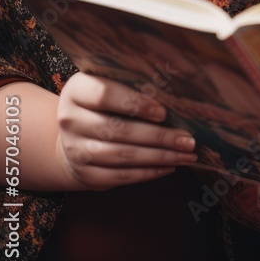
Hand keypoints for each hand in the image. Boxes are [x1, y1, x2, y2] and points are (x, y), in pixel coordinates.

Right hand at [56, 72, 197, 189]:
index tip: (163, 112)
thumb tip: (177, 95)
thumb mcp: (108, 84)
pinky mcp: (84, 173)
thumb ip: (133, 84)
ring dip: (159, 157)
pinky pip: (119, 176)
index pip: (105, 95)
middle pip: (118, 129)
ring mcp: (75, 149)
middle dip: (159, 136)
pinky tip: (169, 167)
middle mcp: (70, 119)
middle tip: (188, 139)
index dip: (136, 104)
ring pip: (122, 156)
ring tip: (186, 155)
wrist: (72, 135)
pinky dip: (147, 173)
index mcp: (76, 90)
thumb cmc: (103, 103)